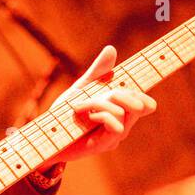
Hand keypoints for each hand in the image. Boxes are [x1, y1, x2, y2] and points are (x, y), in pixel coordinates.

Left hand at [41, 46, 157, 168]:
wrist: (49, 136)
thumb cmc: (66, 113)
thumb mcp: (82, 87)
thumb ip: (98, 72)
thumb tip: (111, 48)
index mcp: (120, 110)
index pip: (144, 103)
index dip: (145, 95)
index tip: (146, 83)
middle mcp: (123, 124)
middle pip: (139, 105)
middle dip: (122, 94)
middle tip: (106, 93)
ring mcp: (115, 136)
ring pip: (123, 113)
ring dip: (101, 103)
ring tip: (80, 105)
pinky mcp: (106, 145)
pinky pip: (117, 127)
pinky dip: (102, 115)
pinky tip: (89, 116)